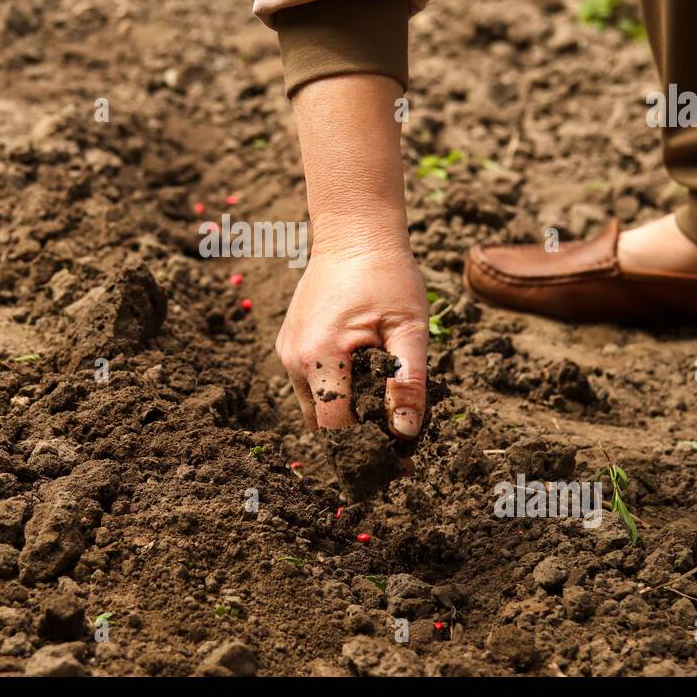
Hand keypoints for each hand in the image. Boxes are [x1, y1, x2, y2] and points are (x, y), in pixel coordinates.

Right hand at [276, 244, 427, 439]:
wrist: (353, 232)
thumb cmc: (386, 274)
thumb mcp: (409, 327)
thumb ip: (408, 381)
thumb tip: (405, 432)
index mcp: (320, 356)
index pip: (336, 428)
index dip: (366, 451)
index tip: (398, 464)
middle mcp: (293, 359)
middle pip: (322, 425)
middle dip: (357, 440)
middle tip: (398, 445)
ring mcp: (286, 352)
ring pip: (315, 408)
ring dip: (346, 417)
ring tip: (385, 411)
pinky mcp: (289, 344)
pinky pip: (311, 385)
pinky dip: (336, 394)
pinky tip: (366, 383)